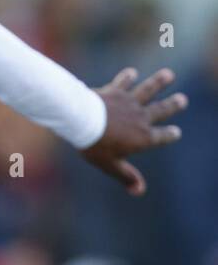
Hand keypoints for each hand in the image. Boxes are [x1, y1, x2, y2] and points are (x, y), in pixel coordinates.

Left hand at [80, 67, 186, 195]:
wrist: (80, 120)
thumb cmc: (95, 146)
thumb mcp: (110, 166)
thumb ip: (126, 177)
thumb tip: (139, 191)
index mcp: (143, 137)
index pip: (163, 136)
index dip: (170, 134)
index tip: (176, 132)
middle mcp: (141, 118)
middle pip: (161, 109)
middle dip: (173, 105)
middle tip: (182, 99)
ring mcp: (129, 102)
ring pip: (148, 90)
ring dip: (159, 82)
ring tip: (169, 74)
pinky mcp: (115, 91)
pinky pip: (123, 82)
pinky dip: (128, 77)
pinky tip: (132, 72)